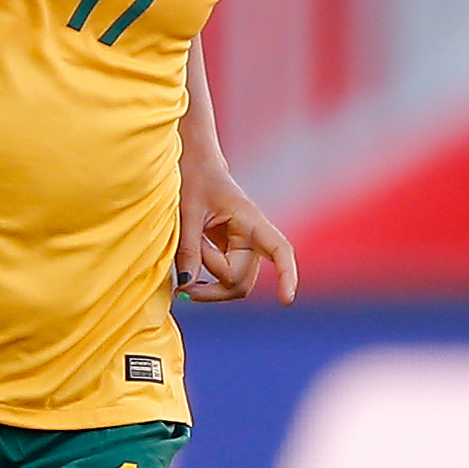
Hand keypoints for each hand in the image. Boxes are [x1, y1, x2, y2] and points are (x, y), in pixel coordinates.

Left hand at [177, 158, 300, 304]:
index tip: (286, 300)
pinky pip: (223, 281)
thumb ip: (187, 248)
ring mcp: (243, 250)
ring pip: (232, 287)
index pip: (280, 250)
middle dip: (210, 282)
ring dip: (206, 285)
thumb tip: (187, 285)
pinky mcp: (231, 256)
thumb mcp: (187, 211)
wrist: (196, 168)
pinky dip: (205, 283)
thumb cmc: (195, 180)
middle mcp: (253, 239)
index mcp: (250, 221)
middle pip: (240, 282)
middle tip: (182, 270)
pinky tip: (188, 278)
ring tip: (183, 262)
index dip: (287, 275)